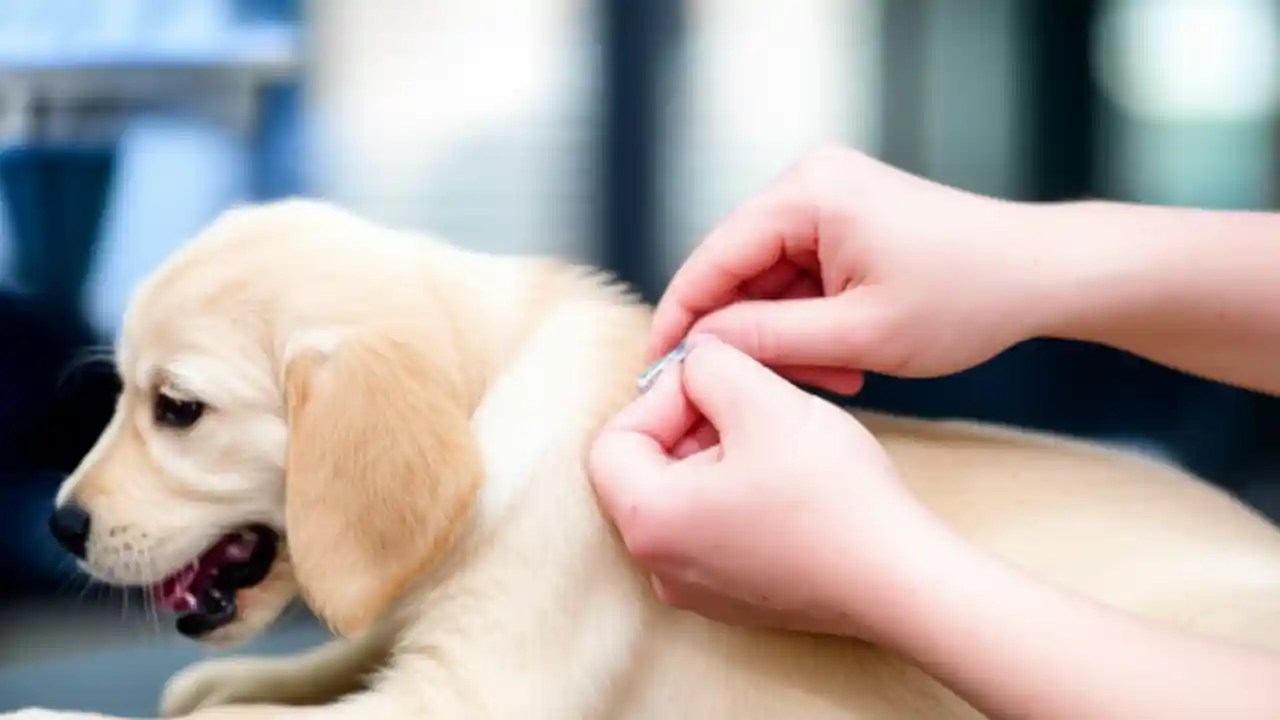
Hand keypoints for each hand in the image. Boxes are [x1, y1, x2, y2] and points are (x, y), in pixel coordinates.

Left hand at [588, 337, 944, 638]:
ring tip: (775, 433)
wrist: (903, 579)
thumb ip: (708, 365)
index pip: (614, 440)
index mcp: (648, 522)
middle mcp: (659, 566)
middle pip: (646, 469)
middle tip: (749, 400)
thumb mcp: (762, 400)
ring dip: (718, 452)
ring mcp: (698, 588)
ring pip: (684, 496)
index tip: (715, 383)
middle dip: (691, 422)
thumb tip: (691, 361)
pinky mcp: (738, 596)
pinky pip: (715, 529)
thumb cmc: (833, 496)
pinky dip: (739, 491)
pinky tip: (789, 474)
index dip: (660, 397)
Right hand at [648, 144, 1049, 391]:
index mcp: (809, 193)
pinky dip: (814, 324)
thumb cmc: (966, 297)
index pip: (714, 258)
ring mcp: (831, 201)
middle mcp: (811, 184)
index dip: (682, 317)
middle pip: (741, 270)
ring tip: (834, 377)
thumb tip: (698, 347)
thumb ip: (768, 340)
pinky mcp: (847, 222)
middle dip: (751, 335)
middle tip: (764, 389)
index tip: (657, 368)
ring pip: (773, 282)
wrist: (1043, 275)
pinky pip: (804, 278)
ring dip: (789, 337)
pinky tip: (843, 359)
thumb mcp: (857, 334)